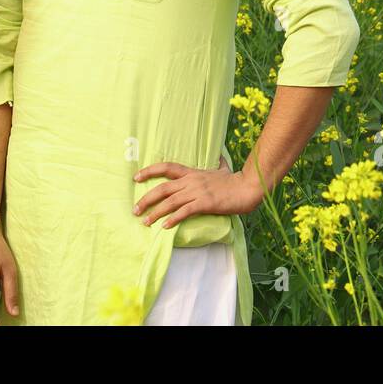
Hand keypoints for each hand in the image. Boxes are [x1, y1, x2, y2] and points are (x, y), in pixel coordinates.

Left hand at [132, 154, 262, 228]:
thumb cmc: (235, 180)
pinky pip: (185, 211)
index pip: (167, 167)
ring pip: (171, 201)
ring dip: (155, 212)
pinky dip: (173, 219)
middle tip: (135, 209)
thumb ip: (217, 164)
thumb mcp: (222, 168)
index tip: (136, 177)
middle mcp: (191, 181)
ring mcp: (198, 192)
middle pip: (163, 188)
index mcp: (192, 172)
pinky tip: (165, 226)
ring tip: (145, 221)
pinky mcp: (205, 203)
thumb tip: (219, 156)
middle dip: (147, 199)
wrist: (247, 187)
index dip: (150, 171)